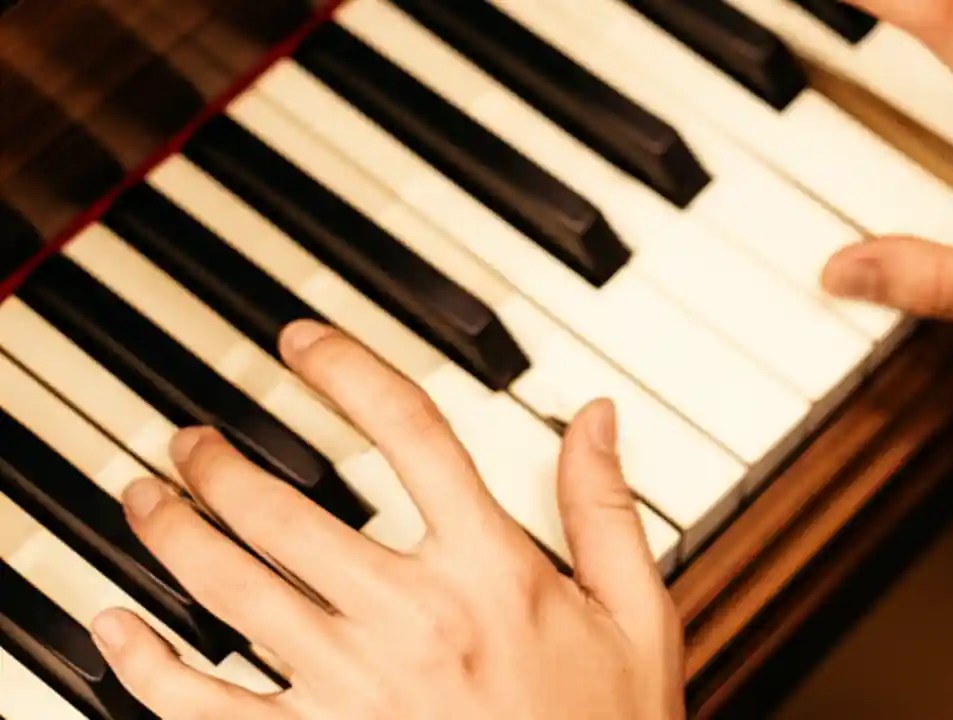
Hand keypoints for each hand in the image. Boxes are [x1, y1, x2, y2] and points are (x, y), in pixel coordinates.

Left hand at [88, 321, 684, 719]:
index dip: (348, 370)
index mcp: (491, 572)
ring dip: (173, 533)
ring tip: (145, 497)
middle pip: (287, 510)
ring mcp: (353, 688)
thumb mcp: (635, 616)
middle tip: (192, 439)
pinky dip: (146, 665)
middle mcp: (411, 618)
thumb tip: (594, 417)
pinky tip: (116, 627)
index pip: (410, 434)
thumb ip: (604, 511)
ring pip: (233, 590)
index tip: (302, 343)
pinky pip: (206, 705)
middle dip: (221, 461)